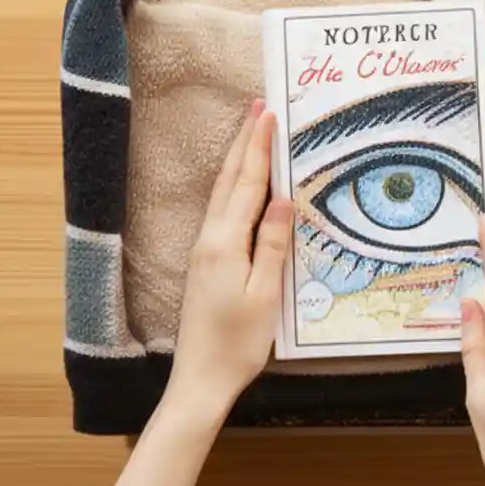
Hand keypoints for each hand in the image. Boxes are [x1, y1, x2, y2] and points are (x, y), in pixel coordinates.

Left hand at [169, 98, 292, 405]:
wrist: (201, 378)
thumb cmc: (237, 343)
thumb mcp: (266, 294)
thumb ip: (273, 244)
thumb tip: (283, 198)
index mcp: (226, 243)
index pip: (248, 184)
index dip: (259, 147)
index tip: (267, 113)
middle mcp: (210, 239)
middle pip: (230, 180)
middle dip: (243, 142)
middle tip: (256, 107)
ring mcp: (204, 250)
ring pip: (222, 193)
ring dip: (237, 160)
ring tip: (249, 134)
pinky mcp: (206, 263)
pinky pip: (221, 212)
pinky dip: (233, 187)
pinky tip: (240, 186)